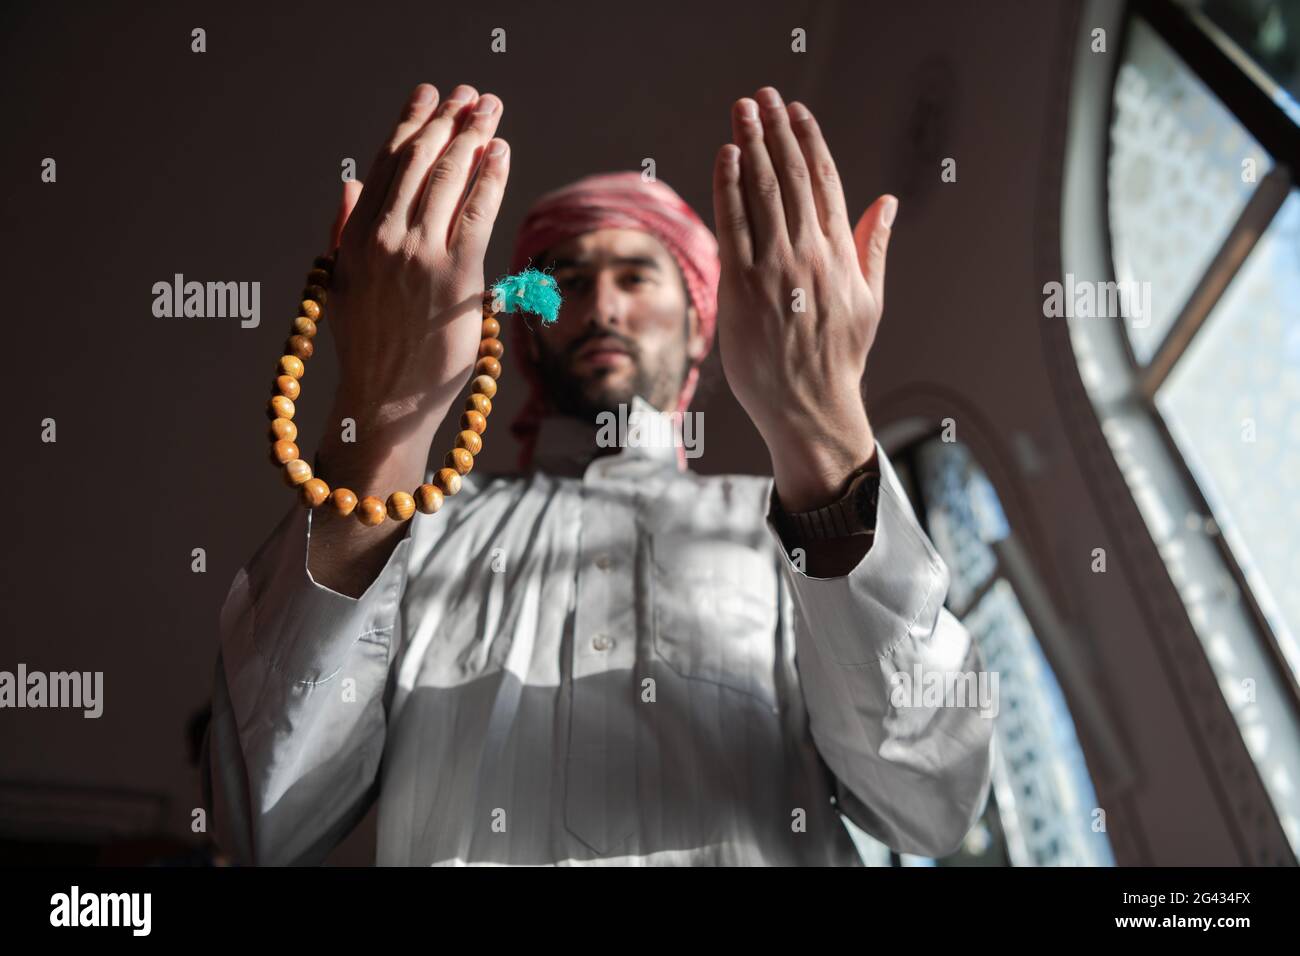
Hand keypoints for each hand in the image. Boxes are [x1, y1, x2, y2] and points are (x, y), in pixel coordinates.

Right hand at [324, 83, 509, 437]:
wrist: (385, 401)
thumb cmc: (370, 349)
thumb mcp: (341, 285)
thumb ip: (344, 231)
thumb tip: (348, 183)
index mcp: (354, 236)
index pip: (386, 164)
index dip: (411, 123)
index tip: (430, 97)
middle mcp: (383, 237)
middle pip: (420, 161)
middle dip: (449, 120)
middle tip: (473, 96)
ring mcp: (418, 254)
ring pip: (448, 178)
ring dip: (473, 137)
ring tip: (491, 112)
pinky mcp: (454, 274)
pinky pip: (476, 212)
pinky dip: (490, 177)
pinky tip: (501, 153)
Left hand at [712, 86, 896, 509]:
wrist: (809, 406)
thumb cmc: (837, 358)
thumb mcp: (869, 301)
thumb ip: (872, 247)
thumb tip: (885, 202)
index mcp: (840, 255)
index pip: (824, 182)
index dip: (808, 141)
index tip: (795, 111)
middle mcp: (810, 255)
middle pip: (790, 177)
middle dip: (775, 130)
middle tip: (761, 96)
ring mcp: (775, 270)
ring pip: (763, 193)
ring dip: (751, 145)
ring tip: (742, 111)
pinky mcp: (743, 288)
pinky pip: (733, 226)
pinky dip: (728, 187)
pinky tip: (725, 156)